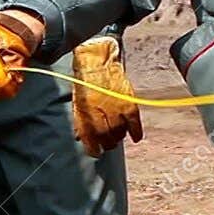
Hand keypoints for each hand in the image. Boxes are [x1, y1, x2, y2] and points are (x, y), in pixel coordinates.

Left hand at [71, 36, 144, 156]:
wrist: (98, 62)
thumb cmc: (85, 82)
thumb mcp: (78, 102)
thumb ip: (80, 120)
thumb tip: (80, 137)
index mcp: (86, 114)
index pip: (90, 140)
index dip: (93, 149)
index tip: (95, 152)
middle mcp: (101, 114)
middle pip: (107, 138)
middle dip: (107, 143)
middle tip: (107, 143)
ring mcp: (116, 109)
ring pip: (120, 133)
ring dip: (119, 138)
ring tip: (117, 136)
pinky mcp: (129, 104)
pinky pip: (134, 124)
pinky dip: (136, 132)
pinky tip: (135, 138)